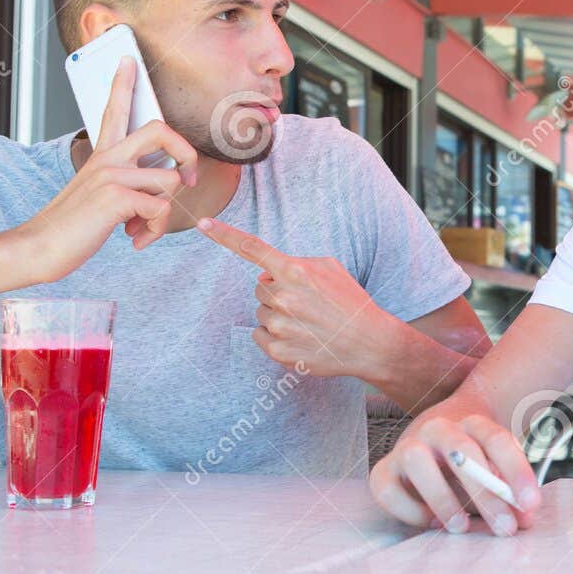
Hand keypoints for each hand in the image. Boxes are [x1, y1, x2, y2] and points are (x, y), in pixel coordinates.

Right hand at [15, 58, 198, 281]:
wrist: (42, 246)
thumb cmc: (74, 224)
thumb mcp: (100, 194)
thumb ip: (128, 182)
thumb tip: (164, 185)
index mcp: (102, 154)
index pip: (114, 110)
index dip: (124, 84)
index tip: (128, 59)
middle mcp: (107, 157)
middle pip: (162, 130)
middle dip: (188, 155)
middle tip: (188, 179)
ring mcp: (111, 174)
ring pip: (171, 181)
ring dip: (164, 212)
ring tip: (141, 226)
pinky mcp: (117, 196)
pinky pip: (162, 209)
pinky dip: (157, 230)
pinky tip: (137, 239)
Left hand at [196, 216, 385, 378]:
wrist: (369, 343)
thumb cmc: (351, 303)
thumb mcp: (331, 269)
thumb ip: (297, 264)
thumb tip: (267, 277)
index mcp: (295, 271)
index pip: (253, 248)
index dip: (224, 234)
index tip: (203, 223)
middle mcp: (283, 296)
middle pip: (260, 290)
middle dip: (278, 294)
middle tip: (307, 305)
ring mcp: (279, 324)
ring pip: (261, 313)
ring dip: (279, 316)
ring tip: (308, 324)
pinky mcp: (277, 349)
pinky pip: (260, 335)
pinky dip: (275, 337)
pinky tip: (300, 338)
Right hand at [369, 408, 541, 535]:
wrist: (435, 439)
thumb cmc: (472, 462)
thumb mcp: (495, 471)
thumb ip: (510, 493)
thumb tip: (525, 519)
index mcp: (472, 423)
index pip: (497, 441)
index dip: (516, 472)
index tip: (530, 504)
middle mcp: (438, 428)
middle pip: (462, 452)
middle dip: (485, 494)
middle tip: (503, 527)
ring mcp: (407, 445)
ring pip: (417, 460)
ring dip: (441, 497)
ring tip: (461, 527)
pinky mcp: (384, 470)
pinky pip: (387, 489)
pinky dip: (408, 510)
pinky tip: (431, 523)